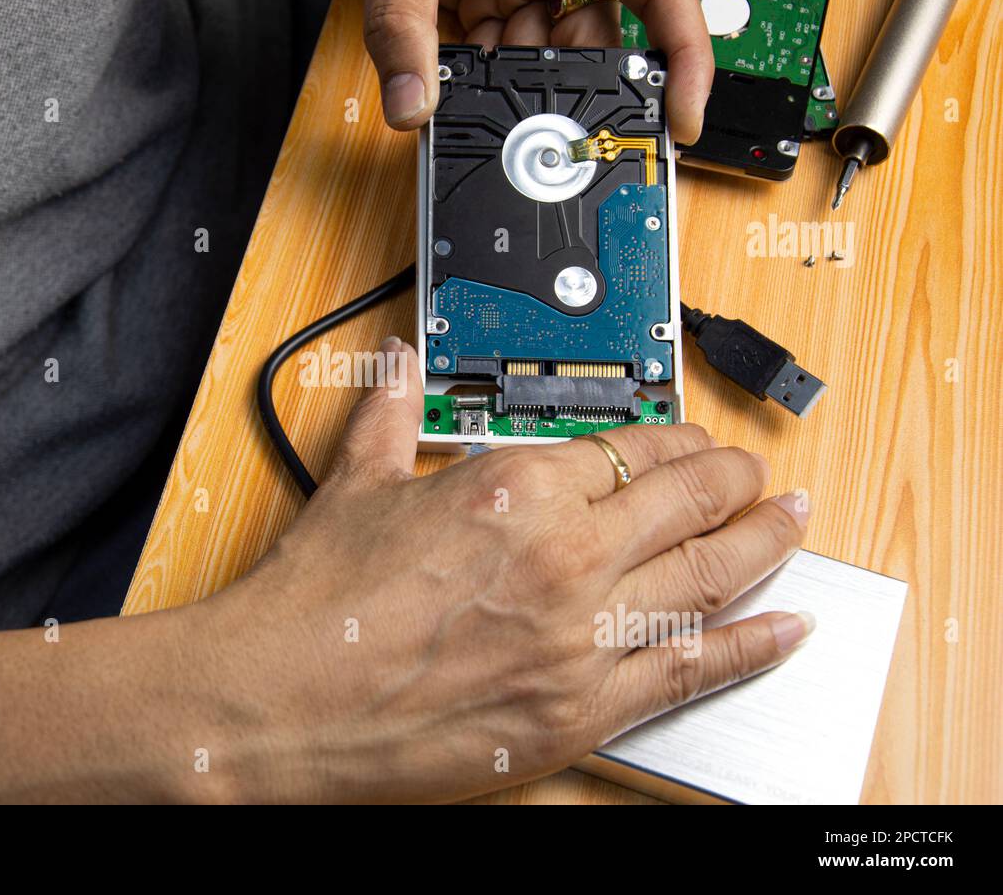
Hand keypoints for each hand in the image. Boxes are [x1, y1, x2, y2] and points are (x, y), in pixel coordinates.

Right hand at [200, 339, 811, 802]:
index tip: (691, 441)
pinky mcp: (581, 712)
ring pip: (708, 577)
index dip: (678, 441)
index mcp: (515, 490)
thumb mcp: (355, 485)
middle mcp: (564, 557)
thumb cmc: (314, 603)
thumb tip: (401, 364)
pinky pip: (690, 671)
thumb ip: (394, 413)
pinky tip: (786, 627)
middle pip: (689, 504)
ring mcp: (581, 638)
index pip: (632, 450)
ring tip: (794, 521)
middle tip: (758, 473)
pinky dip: (750, 647)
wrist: (282, 701)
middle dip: (735, 481)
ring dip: (764, 544)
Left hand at [336, 0, 712, 143]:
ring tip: (479, 64)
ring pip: (549, 42)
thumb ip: (402, 27)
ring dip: (515, 71)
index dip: (684, 55)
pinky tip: (461, 59)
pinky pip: (509, 38)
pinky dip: (486, 62)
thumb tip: (411, 103)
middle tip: (535, 107)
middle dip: (566, 73)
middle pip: (600, 28)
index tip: (681, 116)